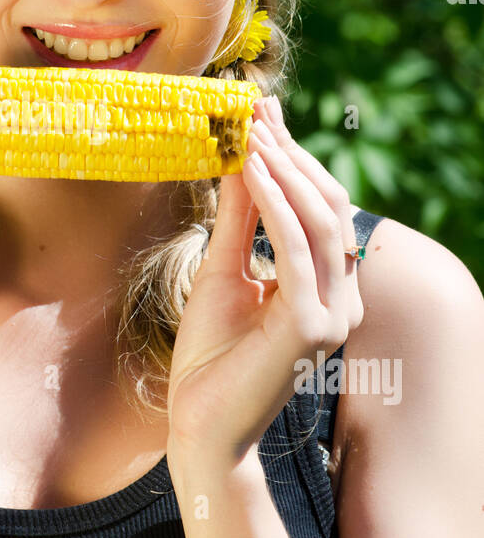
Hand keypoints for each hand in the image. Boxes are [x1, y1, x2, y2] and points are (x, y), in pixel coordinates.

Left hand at [166, 95, 364, 463]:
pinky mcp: (311, 327)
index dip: (294, 157)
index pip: (320, 208)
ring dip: (283, 168)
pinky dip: (272, 203)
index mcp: (325, 288)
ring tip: (249, 131)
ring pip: (319, 220)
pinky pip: (295, 249)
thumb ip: (235, 217)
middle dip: (291, 153)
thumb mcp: (220, 270)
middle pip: (327, 206)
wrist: (197, 426)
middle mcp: (340, 299)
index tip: (262, 113)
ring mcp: (332, 314)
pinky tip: (247, 169)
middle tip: (255, 110)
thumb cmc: (208, 357)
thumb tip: (239, 155)